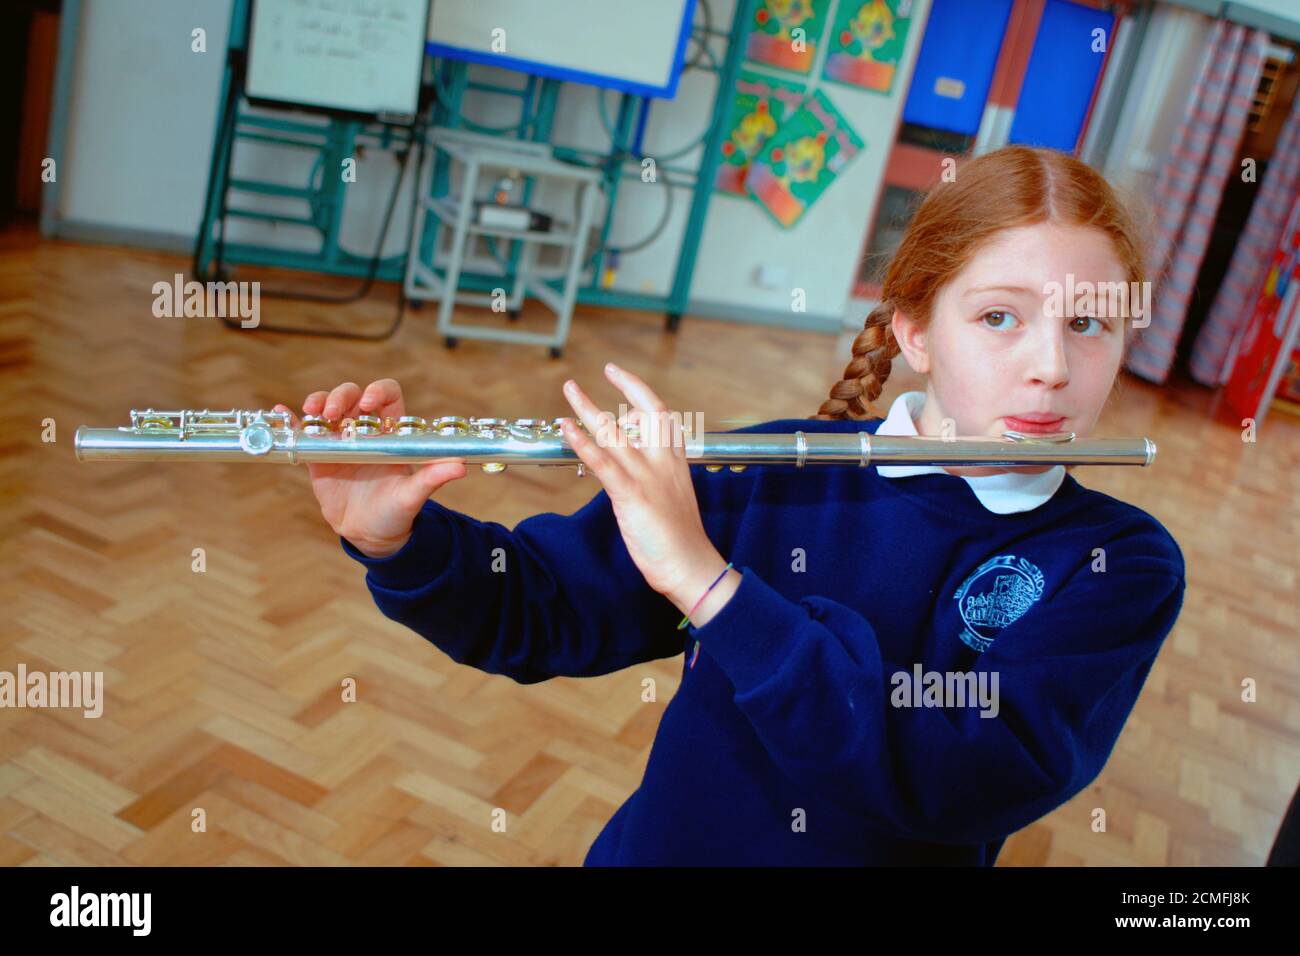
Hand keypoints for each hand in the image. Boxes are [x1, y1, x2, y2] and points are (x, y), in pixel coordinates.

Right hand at [277, 378, 466, 557]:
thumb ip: (432, 479)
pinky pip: (303, 432)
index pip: (387, 397)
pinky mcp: (318, 455)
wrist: (370, 534)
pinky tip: (281, 412)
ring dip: (317, 402)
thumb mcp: (413, 496)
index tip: (367, 406)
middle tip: (332, 413)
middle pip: (351, 396)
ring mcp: (339, 440)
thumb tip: (460, 467)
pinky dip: (291, 420)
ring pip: (326, 408)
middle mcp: (364, 431)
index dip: (377, 393)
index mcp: (390, 433)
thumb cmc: (397, 512)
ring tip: (312, 414)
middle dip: (340, 396)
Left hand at [559, 363, 725, 606]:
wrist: (691, 566)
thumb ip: (654, 476)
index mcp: (676, 462)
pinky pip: (604, 463)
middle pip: (645, 412)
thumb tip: (629, 461)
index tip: (620, 375)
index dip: (640, 391)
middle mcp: (664, 462)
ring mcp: (648, 476)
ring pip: (616, 433)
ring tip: (570, 389)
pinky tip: (568, 428)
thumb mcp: (671, 499)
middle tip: (603, 370)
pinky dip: (584, 443)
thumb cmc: (680, 540)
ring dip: (588, 409)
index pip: (662, 415)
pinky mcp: (632, 495)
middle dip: (624, 387)